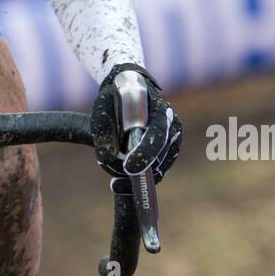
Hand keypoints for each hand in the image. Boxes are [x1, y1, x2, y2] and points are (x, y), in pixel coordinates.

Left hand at [90, 65, 181, 182]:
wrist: (127, 90)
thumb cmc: (116, 96)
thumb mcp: (103, 105)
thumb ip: (103, 129)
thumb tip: (107, 157)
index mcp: (160, 110)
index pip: (158, 135)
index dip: (145, 153)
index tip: (128, 168)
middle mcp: (171, 126)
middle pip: (160, 157)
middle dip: (138, 173)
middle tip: (116, 184)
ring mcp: (171, 141)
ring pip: (158, 169)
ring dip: (137, 179)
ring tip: (115, 183)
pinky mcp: (166, 154)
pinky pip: (156, 173)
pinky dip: (140, 180)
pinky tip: (122, 183)